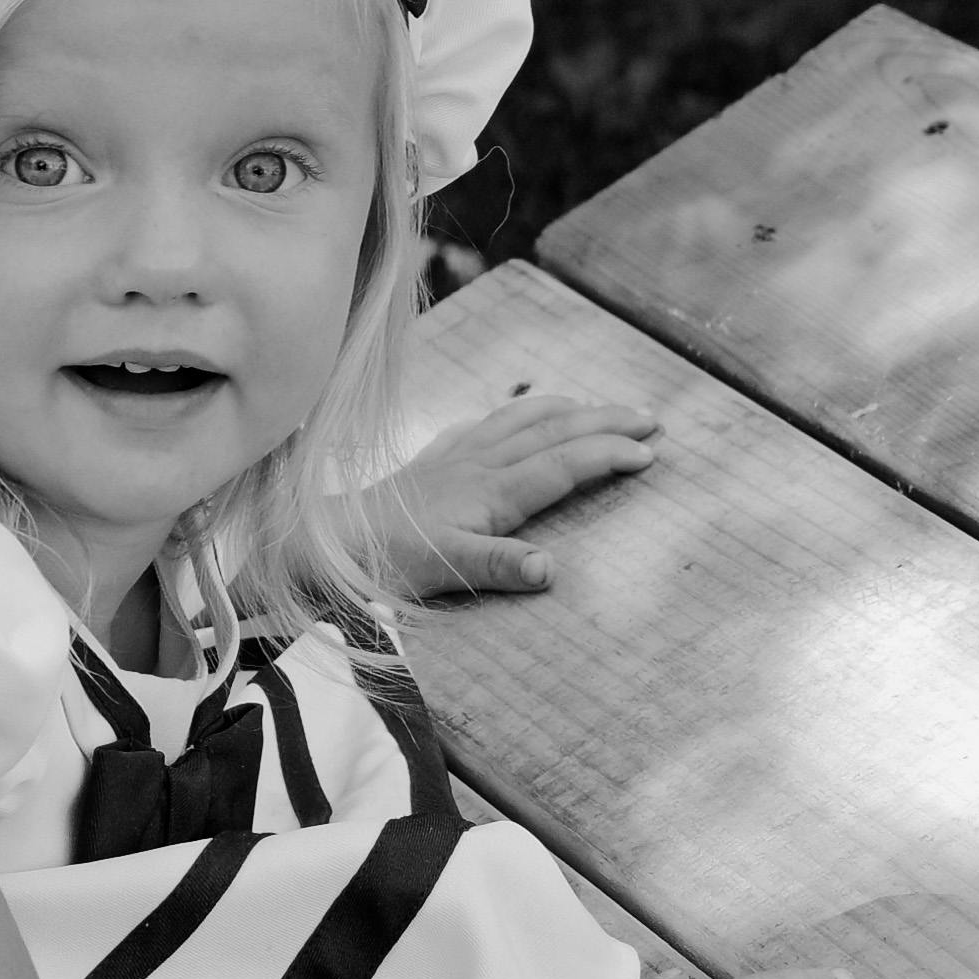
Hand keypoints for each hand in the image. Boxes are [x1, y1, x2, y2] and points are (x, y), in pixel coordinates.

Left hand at [366, 386, 658, 596]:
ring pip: (522, 419)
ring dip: (567, 409)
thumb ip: (500, 567)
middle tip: (651, 417)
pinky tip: (513, 415)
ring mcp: (455, 457)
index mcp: (492, 492)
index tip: (651, 452)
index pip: (565, 463)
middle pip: (554, 430)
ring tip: (598, 406)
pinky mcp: (432, 460)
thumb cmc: (388, 562)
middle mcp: (479, 464)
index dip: (609, 454)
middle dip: (606, 421)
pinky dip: (511, 415)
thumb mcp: (446, 572)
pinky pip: (482, 425)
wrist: (326, 543)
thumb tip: (552, 569)